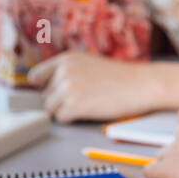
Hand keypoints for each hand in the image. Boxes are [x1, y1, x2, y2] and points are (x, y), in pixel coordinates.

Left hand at [29, 51, 161, 121]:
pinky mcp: (74, 104)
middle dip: (59, 101)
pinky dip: (73, 119)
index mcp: (67, 59)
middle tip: (82, 100)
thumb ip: (69, 72)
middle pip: (45, 96)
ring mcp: (68, 87)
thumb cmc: (122, 78)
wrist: (142, 84)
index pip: (36, 76)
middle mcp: (64, 71)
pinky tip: (90, 111)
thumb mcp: (90, 65)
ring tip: (88, 105)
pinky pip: (60, 118)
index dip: (44, 87)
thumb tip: (48, 89)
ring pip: (51, 109)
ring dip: (66, 111)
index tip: (53, 93)